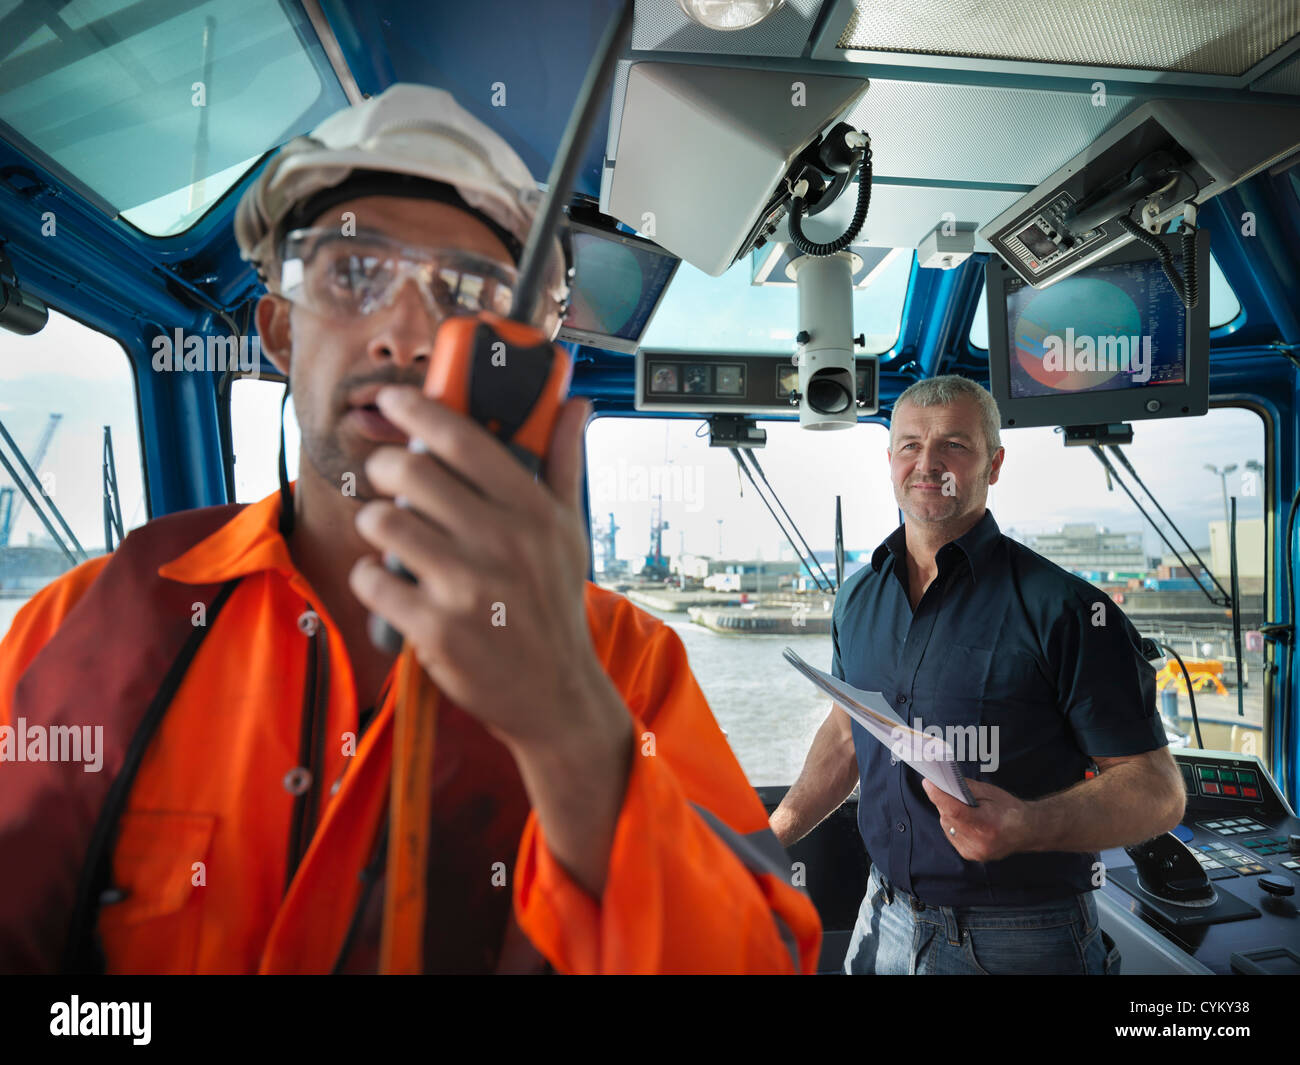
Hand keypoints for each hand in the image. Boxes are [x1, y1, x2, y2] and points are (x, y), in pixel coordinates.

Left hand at [348, 385, 627, 761]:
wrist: (555, 694)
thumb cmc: (554, 605)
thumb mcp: (569, 532)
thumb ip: (564, 463)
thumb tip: (576, 405)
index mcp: (533, 511)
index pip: (464, 440)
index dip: (419, 408)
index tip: (394, 397)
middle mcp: (502, 543)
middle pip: (410, 472)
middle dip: (385, 469)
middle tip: (389, 481)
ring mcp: (468, 588)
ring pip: (382, 523)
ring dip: (375, 524)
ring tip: (391, 536)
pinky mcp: (436, 630)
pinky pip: (374, 580)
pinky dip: (373, 579)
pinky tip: (392, 583)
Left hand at [921, 778, 1034, 861]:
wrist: (1027, 831)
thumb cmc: (1009, 809)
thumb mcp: (990, 792)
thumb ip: (966, 788)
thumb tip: (943, 781)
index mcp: (987, 825)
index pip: (955, 811)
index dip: (938, 796)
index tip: (928, 783)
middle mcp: (979, 843)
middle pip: (948, 818)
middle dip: (944, 802)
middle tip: (949, 791)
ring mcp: (974, 852)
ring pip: (947, 826)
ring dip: (948, 814)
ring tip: (964, 808)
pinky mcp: (970, 855)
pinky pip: (951, 835)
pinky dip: (953, 825)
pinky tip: (965, 820)